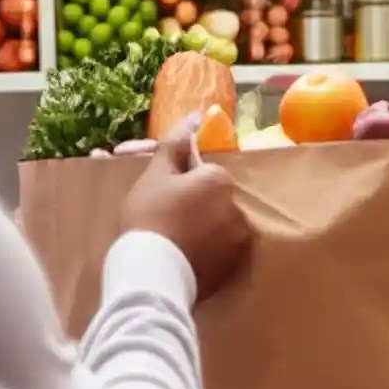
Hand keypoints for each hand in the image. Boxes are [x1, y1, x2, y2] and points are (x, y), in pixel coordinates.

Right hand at [119, 122, 253, 301]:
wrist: (151, 273)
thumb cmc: (149, 216)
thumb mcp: (156, 174)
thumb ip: (176, 143)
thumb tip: (197, 115)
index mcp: (221, 181)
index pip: (201, 173)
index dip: (177, 182)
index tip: (160, 196)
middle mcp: (238, 208)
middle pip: (212, 199)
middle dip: (192, 202)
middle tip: (163, 218)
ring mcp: (239, 240)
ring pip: (217, 224)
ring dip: (201, 226)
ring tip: (172, 239)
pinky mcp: (234, 267)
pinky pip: (221, 251)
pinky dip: (206, 250)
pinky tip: (183, 254)